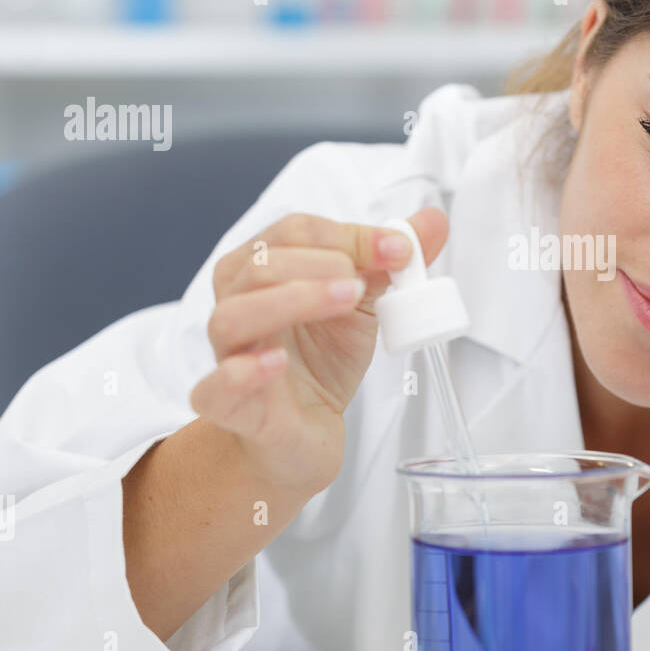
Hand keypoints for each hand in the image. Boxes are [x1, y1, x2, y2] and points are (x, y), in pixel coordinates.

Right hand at [190, 205, 449, 492]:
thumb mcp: (362, 304)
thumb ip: (389, 262)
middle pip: (259, 265)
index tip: (397, 250)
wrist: (304, 430)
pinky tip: (276, 361)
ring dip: (293, 300)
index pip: (293, 232)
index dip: (347, 235)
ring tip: (343, 300)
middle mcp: (238, 304)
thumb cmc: (320, 360)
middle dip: (319, 263)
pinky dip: (245, 371)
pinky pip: (216, 385)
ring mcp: (228, 355)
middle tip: (363, 281)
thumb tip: (432, 220)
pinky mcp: (228, 406)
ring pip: (234, 316)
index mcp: (263, 269)